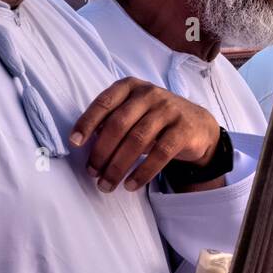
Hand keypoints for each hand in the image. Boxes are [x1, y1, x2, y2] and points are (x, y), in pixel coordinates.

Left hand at [69, 78, 220, 192]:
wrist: (198, 125)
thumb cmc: (156, 120)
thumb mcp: (134, 111)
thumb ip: (111, 119)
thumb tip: (83, 142)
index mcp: (131, 87)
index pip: (104, 103)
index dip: (87, 123)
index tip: (75, 143)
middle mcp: (149, 94)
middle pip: (118, 124)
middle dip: (101, 152)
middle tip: (92, 172)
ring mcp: (169, 110)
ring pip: (137, 141)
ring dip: (118, 167)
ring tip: (107, 184)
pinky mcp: (183, 130)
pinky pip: (160, 154)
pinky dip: (142, 173)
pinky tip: (131, 185)